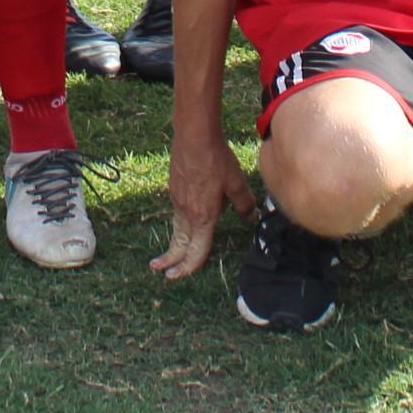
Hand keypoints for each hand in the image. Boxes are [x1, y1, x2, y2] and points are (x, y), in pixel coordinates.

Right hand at [150, 129, 257, 278]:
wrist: (194, 136)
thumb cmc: (217, 159)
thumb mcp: (237, 183)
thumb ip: (244, 204)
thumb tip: (249, 216)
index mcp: (203, 217)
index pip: (195, 251)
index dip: (188, 267)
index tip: (177, 277)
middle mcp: (187, 212)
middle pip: (179, 244)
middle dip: (171, 262)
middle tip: (164, 273)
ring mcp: (178, 200)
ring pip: (176, 230)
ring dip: (172, 245)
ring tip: (164, 257)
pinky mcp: (174, 189)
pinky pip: (176, 215)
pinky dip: (177, 227)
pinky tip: (182, 223)